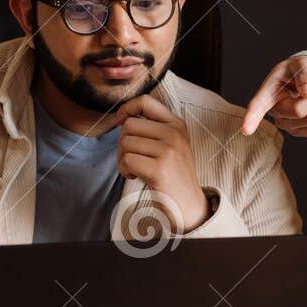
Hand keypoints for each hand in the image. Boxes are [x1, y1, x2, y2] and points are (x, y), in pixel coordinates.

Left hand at [115, 93, 210, 230]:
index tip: (118, 121)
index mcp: (177, 124)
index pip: (145, 101)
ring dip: (122, 159)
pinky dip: (124, 170)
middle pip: (129, 125)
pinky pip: (127, 160)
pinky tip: (135, 176)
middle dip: (122, 143)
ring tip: (135, 169)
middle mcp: (174, 134)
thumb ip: (152, 128)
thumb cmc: (173, 175)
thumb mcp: (170, 144)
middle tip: (131, 158)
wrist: (188, 204)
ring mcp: (168, 150)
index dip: (126, 108)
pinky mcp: (160, 168)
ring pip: (126, 143)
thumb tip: (121, 118)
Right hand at [241, 54, 306, 137]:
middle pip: (300, 111)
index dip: (251, 118)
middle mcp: (275, 112)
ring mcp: (288, 125)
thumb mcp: (302, 64)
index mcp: (269, 92)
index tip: (245, 130)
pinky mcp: (302, 132)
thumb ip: (306, 74)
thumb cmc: (301, 70)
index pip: (258, 105)